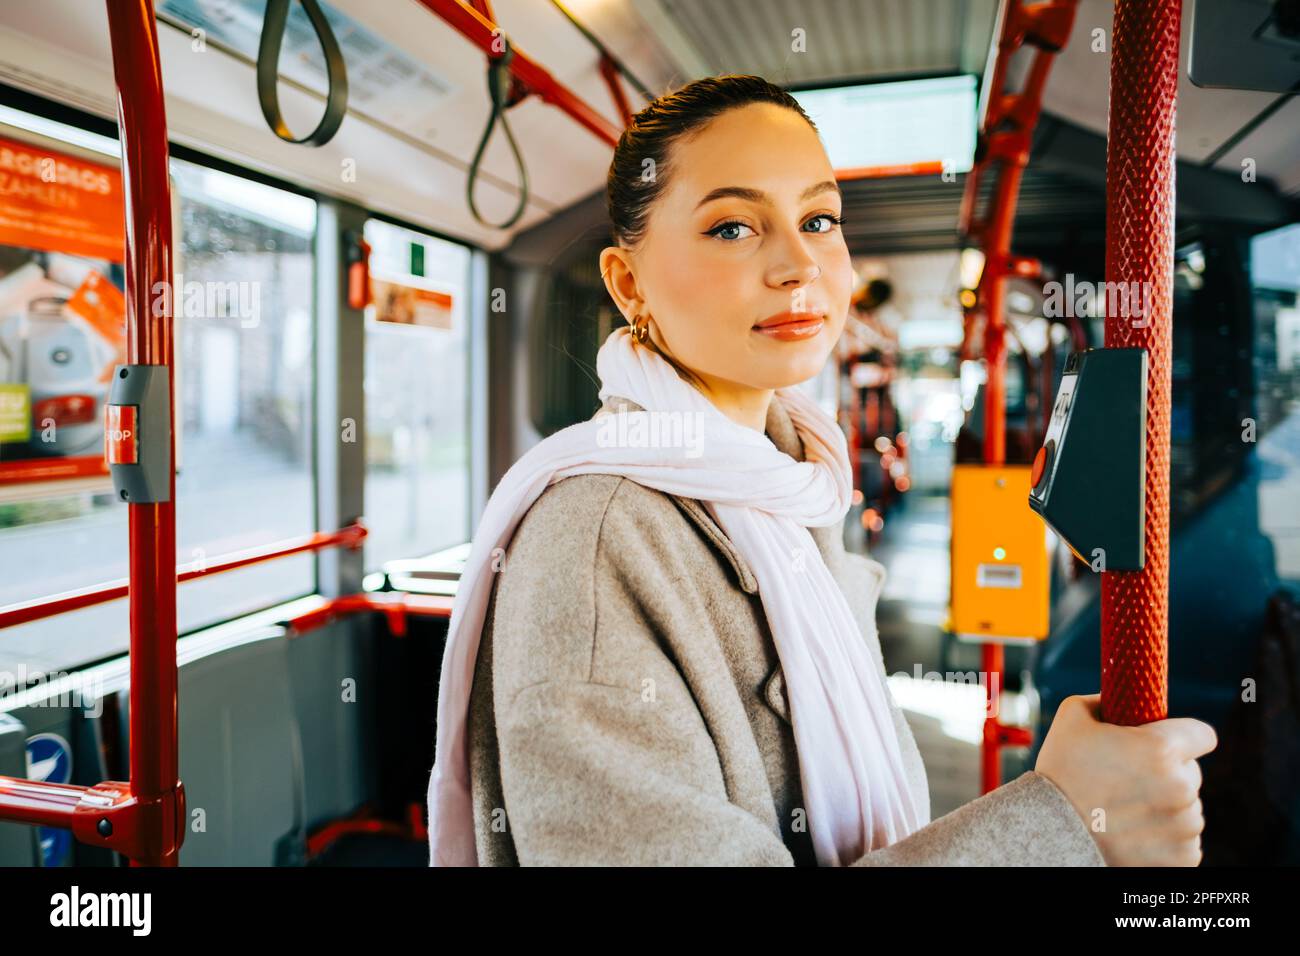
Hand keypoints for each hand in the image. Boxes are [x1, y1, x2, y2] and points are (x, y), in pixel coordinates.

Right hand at [1035, 693, 1216, 865]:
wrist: (1051, 834)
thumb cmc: (1060, 774)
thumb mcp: (1072, 718)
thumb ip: (1105, 701)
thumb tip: (1119, 699)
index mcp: (1161, 749)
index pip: (1202, 735)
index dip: (1182, 737)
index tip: (1167, 744)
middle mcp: (1180, 788)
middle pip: (1190, 774)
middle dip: (1167, 775)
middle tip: (1131, 782)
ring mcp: (1184, 826)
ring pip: (1187, 809)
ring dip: (1166, 808)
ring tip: (1127, 811)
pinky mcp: (1183, 858)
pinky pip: (1185, 842)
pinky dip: (1166, 838)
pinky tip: (1135, 833)